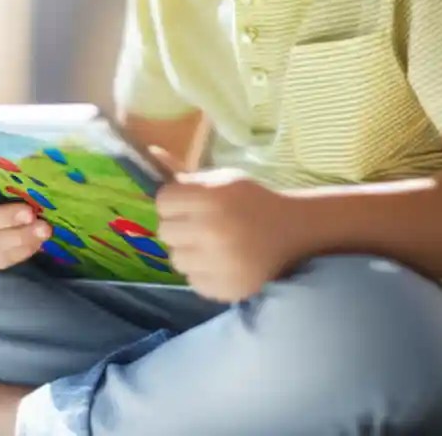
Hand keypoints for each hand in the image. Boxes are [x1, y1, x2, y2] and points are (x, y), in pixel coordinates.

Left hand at [153, 156, 299, 301]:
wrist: (290, 231)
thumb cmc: (251, 200)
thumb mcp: (222, 180)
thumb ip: (183, 172)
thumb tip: (151, 153)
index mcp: (211, 198)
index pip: (163, 201)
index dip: (174, 202)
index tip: (188, 205)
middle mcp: (211, 231)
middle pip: (165, 231)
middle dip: (179, 226)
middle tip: (199, 226)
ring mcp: (218, 263)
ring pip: (175, 259)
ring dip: (188, 251)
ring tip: (209, 245)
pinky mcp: (225, 288)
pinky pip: (192, 281)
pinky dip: (202, 272)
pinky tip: (219, 262)